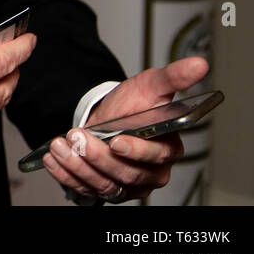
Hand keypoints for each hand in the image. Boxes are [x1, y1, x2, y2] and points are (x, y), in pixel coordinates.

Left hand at [41, 56, 207, 202]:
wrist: (108, 115)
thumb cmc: (133, 104)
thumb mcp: (151, 85)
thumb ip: (174, 77)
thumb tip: (199, 64)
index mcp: (167, 149)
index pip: (156, 157)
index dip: (136, 151)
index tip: (116, 141)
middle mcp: (151, 172)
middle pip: (127, 173)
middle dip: (99, 156)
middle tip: (77, 136)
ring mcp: (128, 184)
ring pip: (105, 184)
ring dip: (79, 165)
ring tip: (60, 144)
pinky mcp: (106, 189)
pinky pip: (86, 189)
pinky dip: (67, 176)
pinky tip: (53, 160)